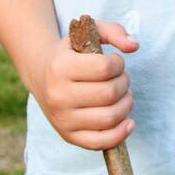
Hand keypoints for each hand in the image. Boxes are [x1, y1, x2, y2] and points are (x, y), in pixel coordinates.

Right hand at [30, 19, 139, 150]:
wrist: (39, 74)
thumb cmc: (69, 53)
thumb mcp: (86, 32)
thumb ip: (113, 31)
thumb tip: (134, 46)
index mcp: (60, 67)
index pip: (105, 68)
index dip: (119, 63)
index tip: (115, 61)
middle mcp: (58, 95)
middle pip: (110, 93)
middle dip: (125, 83)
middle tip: (121, 78)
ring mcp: (62, 118)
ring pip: (110, 117)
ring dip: (126, 104)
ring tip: (122, 95)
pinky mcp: (68, 135)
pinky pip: (100, 142)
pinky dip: (120, 134)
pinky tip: (128, 121)